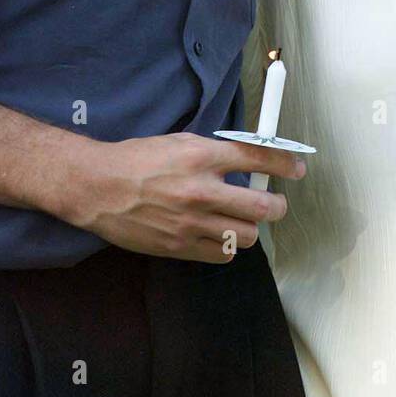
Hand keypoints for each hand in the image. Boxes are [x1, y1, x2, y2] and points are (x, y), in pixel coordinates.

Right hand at [64, 131, 305, 264]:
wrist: (99, 187)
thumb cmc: (138, 159)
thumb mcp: (180, 142)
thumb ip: (215, 153)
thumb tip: (251, 160)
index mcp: (201, 157)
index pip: (258, 157)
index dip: (284, 165)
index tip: (296, 169)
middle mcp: (200, 190)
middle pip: (263, 207)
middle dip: (277, 206)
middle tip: (276, 204)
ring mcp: (190, 223)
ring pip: (247, 236)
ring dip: (251, 228)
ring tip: (243, 220)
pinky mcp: (179, 247)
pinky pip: (223, 255)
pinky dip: (228, 246)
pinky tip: (220, 235)